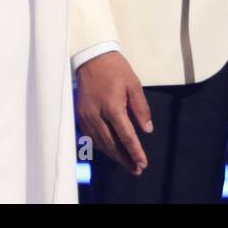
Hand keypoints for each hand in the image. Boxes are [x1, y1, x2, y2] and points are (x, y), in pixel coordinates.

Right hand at [75, 50, 152, 174]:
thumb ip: (141, 109)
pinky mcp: (80, 115)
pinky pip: (91, 137)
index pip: (126, 136)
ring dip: (114, 155)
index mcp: (112, 107)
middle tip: (137, 170)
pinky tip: (110, 150)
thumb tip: (147, 130)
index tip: (143, 164)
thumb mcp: (134, 85)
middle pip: (112, 145)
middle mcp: (97, 115)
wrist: (92, 57)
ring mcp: (86, 116)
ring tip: (127, 164)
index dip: (135, 152)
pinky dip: (101, 146)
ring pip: (100, 143)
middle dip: (125, 159)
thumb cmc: (116, 69)